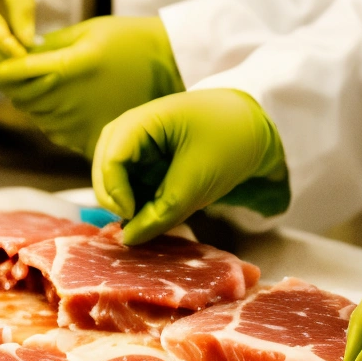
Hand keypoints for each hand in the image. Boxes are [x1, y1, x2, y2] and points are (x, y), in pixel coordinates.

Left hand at [0, 15, 183, 159]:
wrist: (171, 69)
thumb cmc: (129, 41)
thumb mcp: (88, 30)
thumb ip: (49, 44)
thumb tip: (16, 52)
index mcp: (69, 67)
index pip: (15, 74)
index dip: (5, 68)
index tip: (6, 63)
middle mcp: (70, 100)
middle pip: (19, 98)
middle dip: (17, 84)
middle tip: (27, 72)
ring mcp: (79, 124)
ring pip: (35, 116)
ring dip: (35, 101)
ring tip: (56, 86)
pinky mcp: (89, 141)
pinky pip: (54, 132)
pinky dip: (54, 118)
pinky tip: (72, 103)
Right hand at [91, 89, 288, 245]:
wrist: (258, 129)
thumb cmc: (229, 142)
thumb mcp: (196, 182)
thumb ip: (160, 213)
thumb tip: (128, 239)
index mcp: (144, 121)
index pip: (110, 157)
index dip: (114, 190)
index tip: (133, 214)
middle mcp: (133, 130)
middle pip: (104, 167)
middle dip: (115, 198)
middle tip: (136, 223)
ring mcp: (140, 145)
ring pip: (115, 179)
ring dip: (128, 202)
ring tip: (151, 219)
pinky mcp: (149, 161)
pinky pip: (132, 185)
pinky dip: (139, 202)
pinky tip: (156, 215)